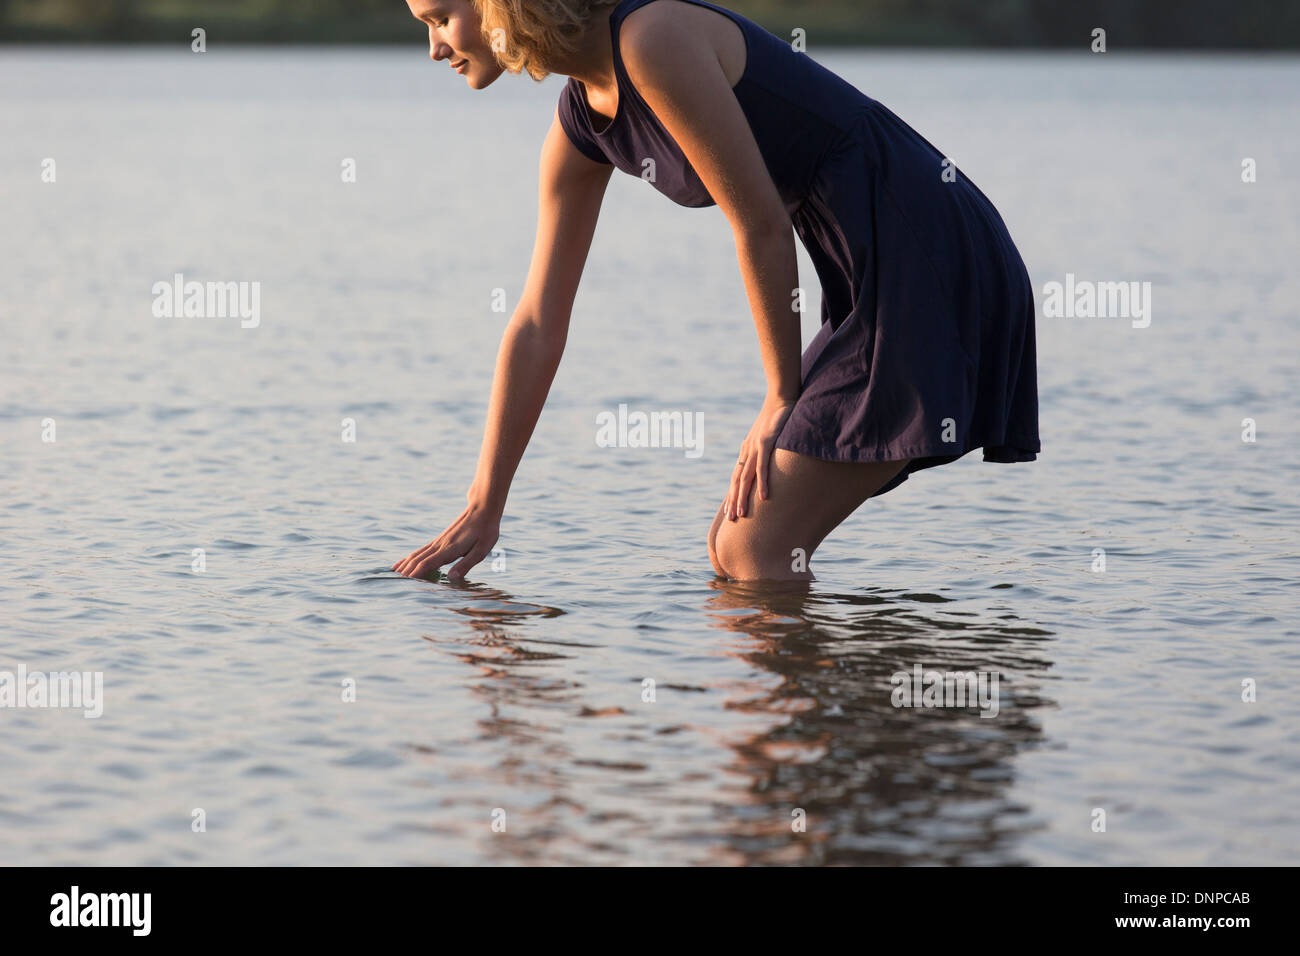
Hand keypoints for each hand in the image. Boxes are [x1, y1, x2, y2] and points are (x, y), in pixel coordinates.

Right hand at [393, 502, 500, 581]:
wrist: (482, 508)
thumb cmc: (485, 530)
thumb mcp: (481, 550)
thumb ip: (466, 565)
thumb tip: (451, 578)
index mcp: (449, 549)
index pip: (428, 563)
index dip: (416, 574)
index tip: (405, 583)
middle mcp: (440, 545)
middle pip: (418, 559)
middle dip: (407, 572)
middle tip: (395, 583)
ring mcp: (438, 541)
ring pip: (417, 554)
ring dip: (406, 564)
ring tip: (394, 573)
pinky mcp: (440, 539)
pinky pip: (422, 550)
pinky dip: (411, 557)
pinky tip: (406, 560)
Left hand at [725, 394, 795, 519]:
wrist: (781, 395)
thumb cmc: (779, 414)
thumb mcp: (771, 434)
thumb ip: (769, 448)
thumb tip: (773, 459)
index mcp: (748, 449)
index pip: (737, 476)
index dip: (733, 493)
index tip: (730, 510)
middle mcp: (748, 450)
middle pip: (737, 480)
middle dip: (733, 500)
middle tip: (732, 520)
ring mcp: (755, 447)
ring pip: (746, 477)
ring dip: (743, 497)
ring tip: (741, 515)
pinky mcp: (765, 442)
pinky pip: (763, 467)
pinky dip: (762, 483)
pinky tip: (763, 497)